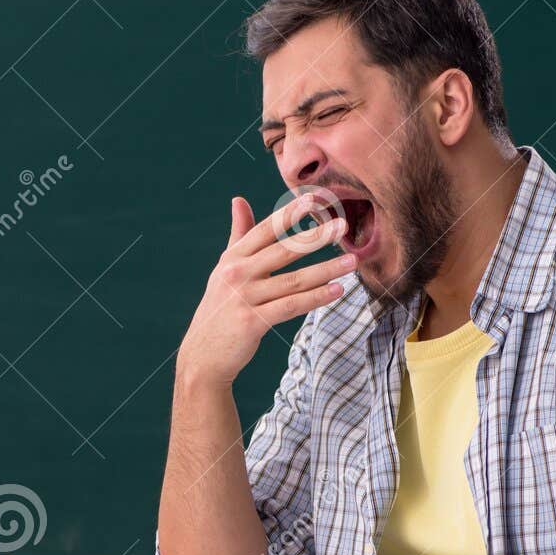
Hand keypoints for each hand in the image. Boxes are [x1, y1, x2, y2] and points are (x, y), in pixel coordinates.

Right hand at [176, 195, 355, 387]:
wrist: (203, 355)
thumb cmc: (220, 308)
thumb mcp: (225, 268)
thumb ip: (238, 234)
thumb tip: (239, 199)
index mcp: (233, 258)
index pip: (265, 230)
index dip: (290, 214)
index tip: (315, 200)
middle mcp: (237, 274)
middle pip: (283, 251)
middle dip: (315, 236)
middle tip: (342, 225)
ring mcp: (244, 298)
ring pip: (293, 280)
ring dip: (326, 270)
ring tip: (352, 261)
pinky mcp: (252, 322)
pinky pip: (291, 306)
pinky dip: (316, 298)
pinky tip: (338, 290)